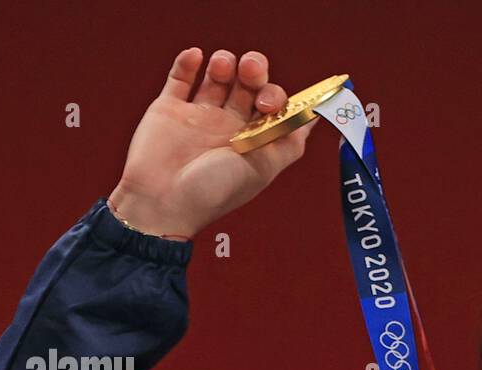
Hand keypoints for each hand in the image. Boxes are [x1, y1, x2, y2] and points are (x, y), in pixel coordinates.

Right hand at [108, 47, 318, 237]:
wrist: (166, 201)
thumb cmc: (216, 191)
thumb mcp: (263, 169)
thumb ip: (289, 143)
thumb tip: (315, 117)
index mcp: (254, 140)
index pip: (274, 105)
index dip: (279, 96)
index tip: (276, 100)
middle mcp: (229, 125)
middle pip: (250, 83)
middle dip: (255, 71)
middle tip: (251, 76)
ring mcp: (199, 115)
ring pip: (219, 74)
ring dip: (225, 62)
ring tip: (223, 68)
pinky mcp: (169, 109)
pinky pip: (180, 77)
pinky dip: (188, 61)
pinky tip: (196, 56)